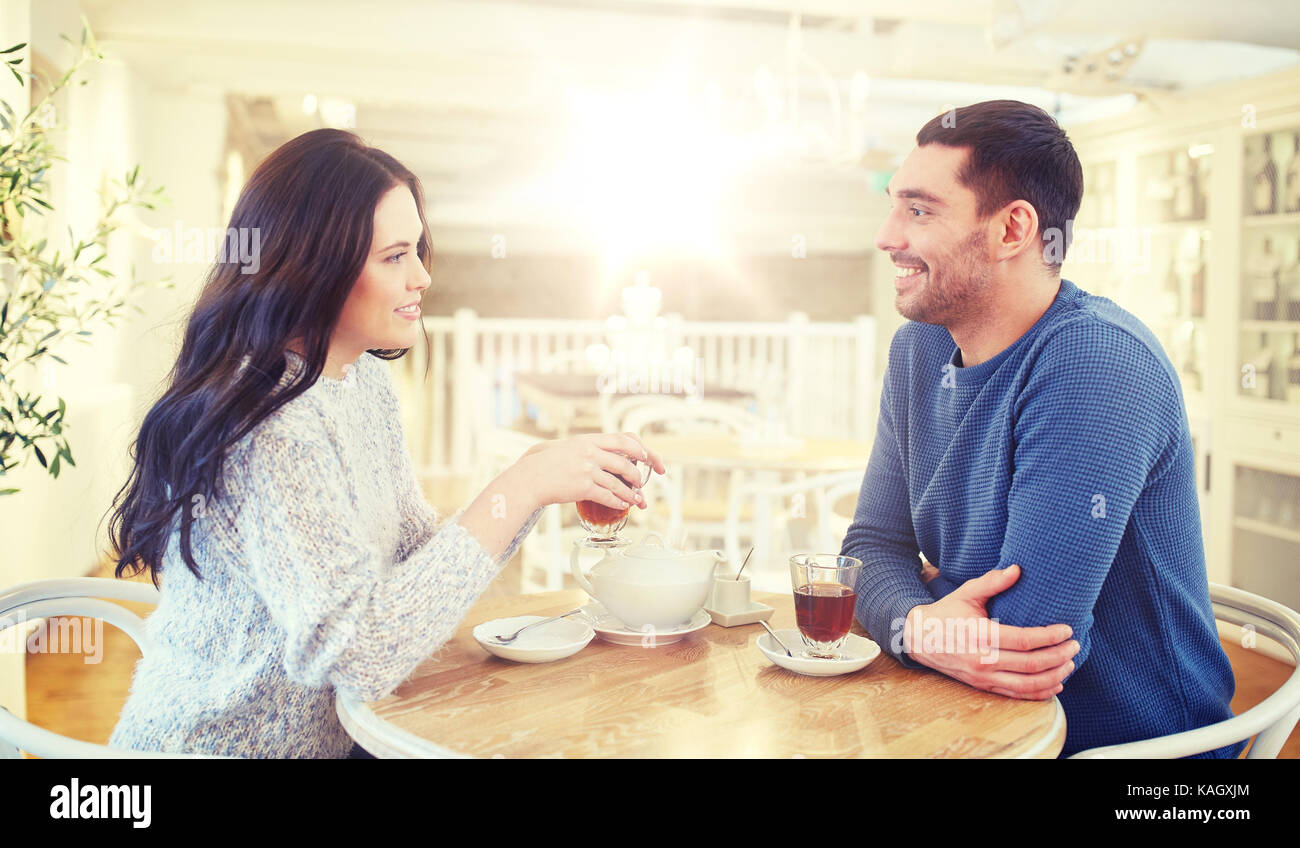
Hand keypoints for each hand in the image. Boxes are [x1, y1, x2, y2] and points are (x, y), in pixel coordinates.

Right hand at [510, 432, 665, 512]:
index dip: (639, 448)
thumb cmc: (543, 464)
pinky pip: (607, 496)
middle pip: (625, 462)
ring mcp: (587, 469)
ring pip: (619, 482)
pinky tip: (622, 506)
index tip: (646, 457)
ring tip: (637, 500)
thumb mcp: (566, 447)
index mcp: (588, 440)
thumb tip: (602, 453)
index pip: (622, 439)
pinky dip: (618, 502)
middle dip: (638, 475)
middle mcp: (590, 452)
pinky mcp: (583, 487)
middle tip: (642, 483)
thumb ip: (585, 448)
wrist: (528, 477)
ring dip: (631, 493)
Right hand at [903, 564, 1079, 699]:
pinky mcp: (983, 686)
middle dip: (1059, 656)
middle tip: (1074, 646)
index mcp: (980, 635)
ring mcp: (982, 677)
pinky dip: (1039, 692)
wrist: (920, 638)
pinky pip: (1016, 695)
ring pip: (1027, 684)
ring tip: (1069, 664)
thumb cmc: (946, 613)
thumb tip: (1017, 569)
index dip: (1050, 636)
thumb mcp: (966, 593)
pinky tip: (1055, 684)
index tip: (1067, 630)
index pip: (1025, 640)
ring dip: (1054, 676)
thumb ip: (992, 582)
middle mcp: (982, 660)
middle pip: (1031, 664)